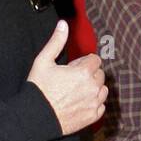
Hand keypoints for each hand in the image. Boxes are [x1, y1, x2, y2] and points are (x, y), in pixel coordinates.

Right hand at [27, 20, 107, 135]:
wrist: (37, 116)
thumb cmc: (39, 88)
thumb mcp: (44, 61)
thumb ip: (56, 41)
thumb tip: (63, 24)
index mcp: (83, 72)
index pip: (96, 60)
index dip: (84, 62)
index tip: (74, 67)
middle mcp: (93, 87)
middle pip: (100, 74)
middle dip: (90, 74)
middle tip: (73, 79)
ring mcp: (94, 103)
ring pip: (103, 90)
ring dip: (94, 88)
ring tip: (77, 90)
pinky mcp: (93, 116)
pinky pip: (101, 106)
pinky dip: (94, 103)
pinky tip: (80, 102)